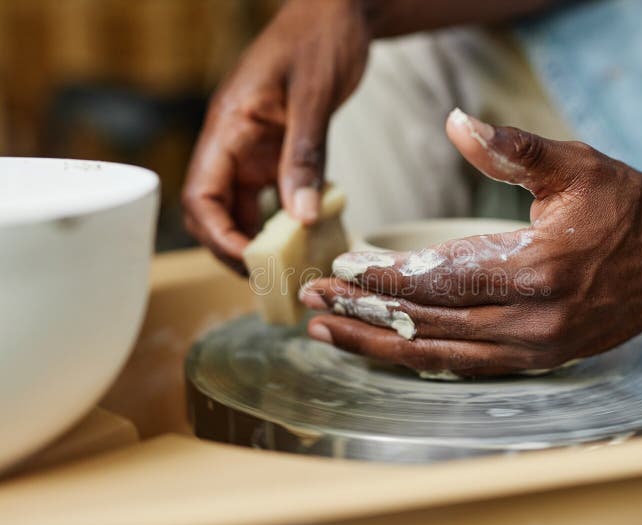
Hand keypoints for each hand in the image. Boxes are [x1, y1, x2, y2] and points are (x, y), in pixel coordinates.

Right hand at [182, 0, 369, 272]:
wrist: (337, 13)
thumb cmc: (319, 38)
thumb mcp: (313, 98)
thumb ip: (304, 156)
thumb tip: (300, 219)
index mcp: (228, 126)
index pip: (201, 194)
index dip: (218, 236)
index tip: (249, 263)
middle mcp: (234, 142)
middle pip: (214, 210)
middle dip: (234, 248)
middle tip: (270, 277)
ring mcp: (255, 149)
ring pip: (242, 207)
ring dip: (259, 239)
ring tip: (288, 268)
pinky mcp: (276, 151)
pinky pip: (271, 195)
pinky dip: (283, 220)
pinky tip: (305, 237)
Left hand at [300, 109, 641, 375]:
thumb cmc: (625, 203)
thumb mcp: (573, 165)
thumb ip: (512, 149)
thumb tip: (456, 121)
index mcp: (538, 272)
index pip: (439, 284)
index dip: (382, 278)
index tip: (336, 269)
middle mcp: (534, 323)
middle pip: (429, 327)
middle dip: (365, 315)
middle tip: (312, 304)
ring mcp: (538, 350)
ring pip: (442, 358)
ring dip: (382, 346)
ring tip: (332, 333)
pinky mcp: (541, 359)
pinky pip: (467, 368)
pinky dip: (421, 359)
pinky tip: (387, 349)